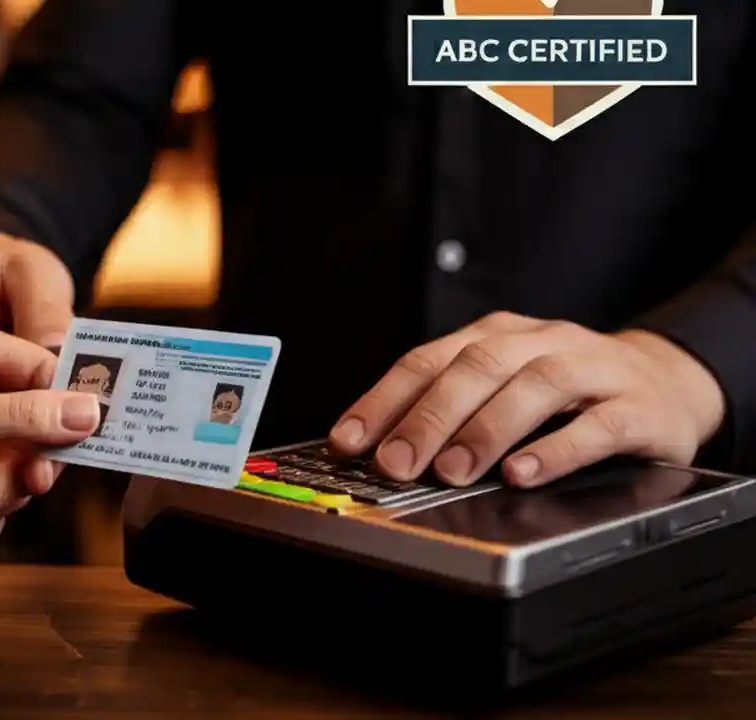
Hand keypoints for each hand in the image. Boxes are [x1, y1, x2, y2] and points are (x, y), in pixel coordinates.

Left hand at [327, 312, 725, 487]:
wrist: (669, 383)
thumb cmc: (569, 393)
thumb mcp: (503, 387)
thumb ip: (448, 409)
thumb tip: (378, 450)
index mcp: (495, 336)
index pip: (427, 361)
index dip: (383, 400)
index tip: (348, 441)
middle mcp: (540, 343)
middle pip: (476, 369)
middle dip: (428, 418)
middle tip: (396, 463)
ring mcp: (592, 370)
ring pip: (534, 388)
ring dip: (485, 431)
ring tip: (452, 472)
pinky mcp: (637, 407)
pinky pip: (596, 426)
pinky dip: (555, 451)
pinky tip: (523, 474)